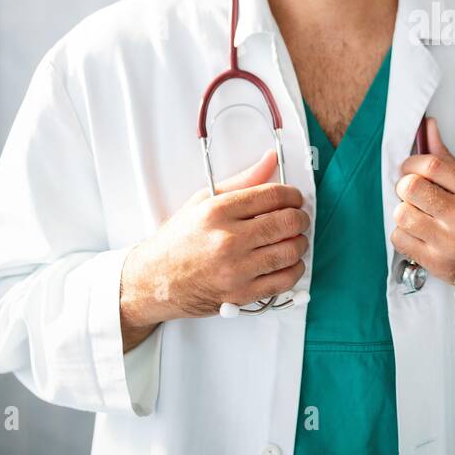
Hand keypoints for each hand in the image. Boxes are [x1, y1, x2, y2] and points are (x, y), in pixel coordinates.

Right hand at [120, 149, 309, 344]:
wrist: (154, 280)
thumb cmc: (179, 240)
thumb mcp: (203, 200)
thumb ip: (242, 180)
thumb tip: (271, 160)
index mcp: (218, 211)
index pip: (273, 195)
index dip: (292, 195)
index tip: (294, 199)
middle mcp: (227, 240)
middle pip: (287, 223)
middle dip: (300, 218)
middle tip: (298, 218)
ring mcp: (235, 270)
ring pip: (290, 251)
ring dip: (300, 243)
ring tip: (294, 240)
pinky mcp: (241, 294)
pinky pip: (284, 281)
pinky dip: (294, 270)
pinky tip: (288, 263)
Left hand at [393, 117, 454, 309]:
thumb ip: (448, 159)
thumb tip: (426, 127)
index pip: (433, 165)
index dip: (412, 163)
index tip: (411, 168)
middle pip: (412, 188)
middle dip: (405, 185)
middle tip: (411, 191)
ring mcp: (451, 244)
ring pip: (402, 214)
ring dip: (403, 210)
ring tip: (416, 212)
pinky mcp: (438, 264)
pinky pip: (399, 239)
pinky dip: (402, 232)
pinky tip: (417, 231)